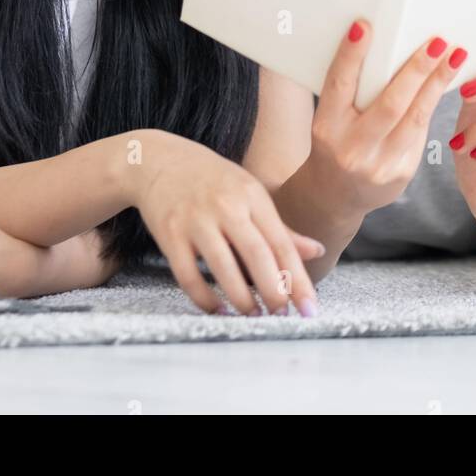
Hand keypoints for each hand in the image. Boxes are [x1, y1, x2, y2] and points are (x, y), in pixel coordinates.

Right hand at [133, 132, 325, 316]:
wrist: (158, 160)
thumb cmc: (212, 180)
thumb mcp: (250, 192)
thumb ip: (281, 227)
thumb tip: (318, 251)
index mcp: (251, 195)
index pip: (281, 242)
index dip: (298, 278)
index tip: (310, 308)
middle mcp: (226, 205)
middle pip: (256, 255)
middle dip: (274, 291)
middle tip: (283, 315)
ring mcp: (196, 220)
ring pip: (222, 269)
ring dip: (242, 299)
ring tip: (254, 315)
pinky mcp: (170, 234)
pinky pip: (188, 276)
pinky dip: (205, 299)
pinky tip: (219, 309)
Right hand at [304, 18, 464, 218]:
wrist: (336, 195)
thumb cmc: (334, 142)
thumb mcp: (329, 118)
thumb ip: (350, 91)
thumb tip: (383, 46)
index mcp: (327, 127)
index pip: (339, 85)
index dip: (351, 55)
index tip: (365, 26)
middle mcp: (351, 148)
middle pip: (390, 103)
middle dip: (416, 70)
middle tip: (436, 42)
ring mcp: (378, 165)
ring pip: (415, 118)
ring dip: (437, 84)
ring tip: (455, 57)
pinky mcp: (400, 174)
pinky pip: (421, 133)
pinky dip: (432, 104)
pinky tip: (444, 83)